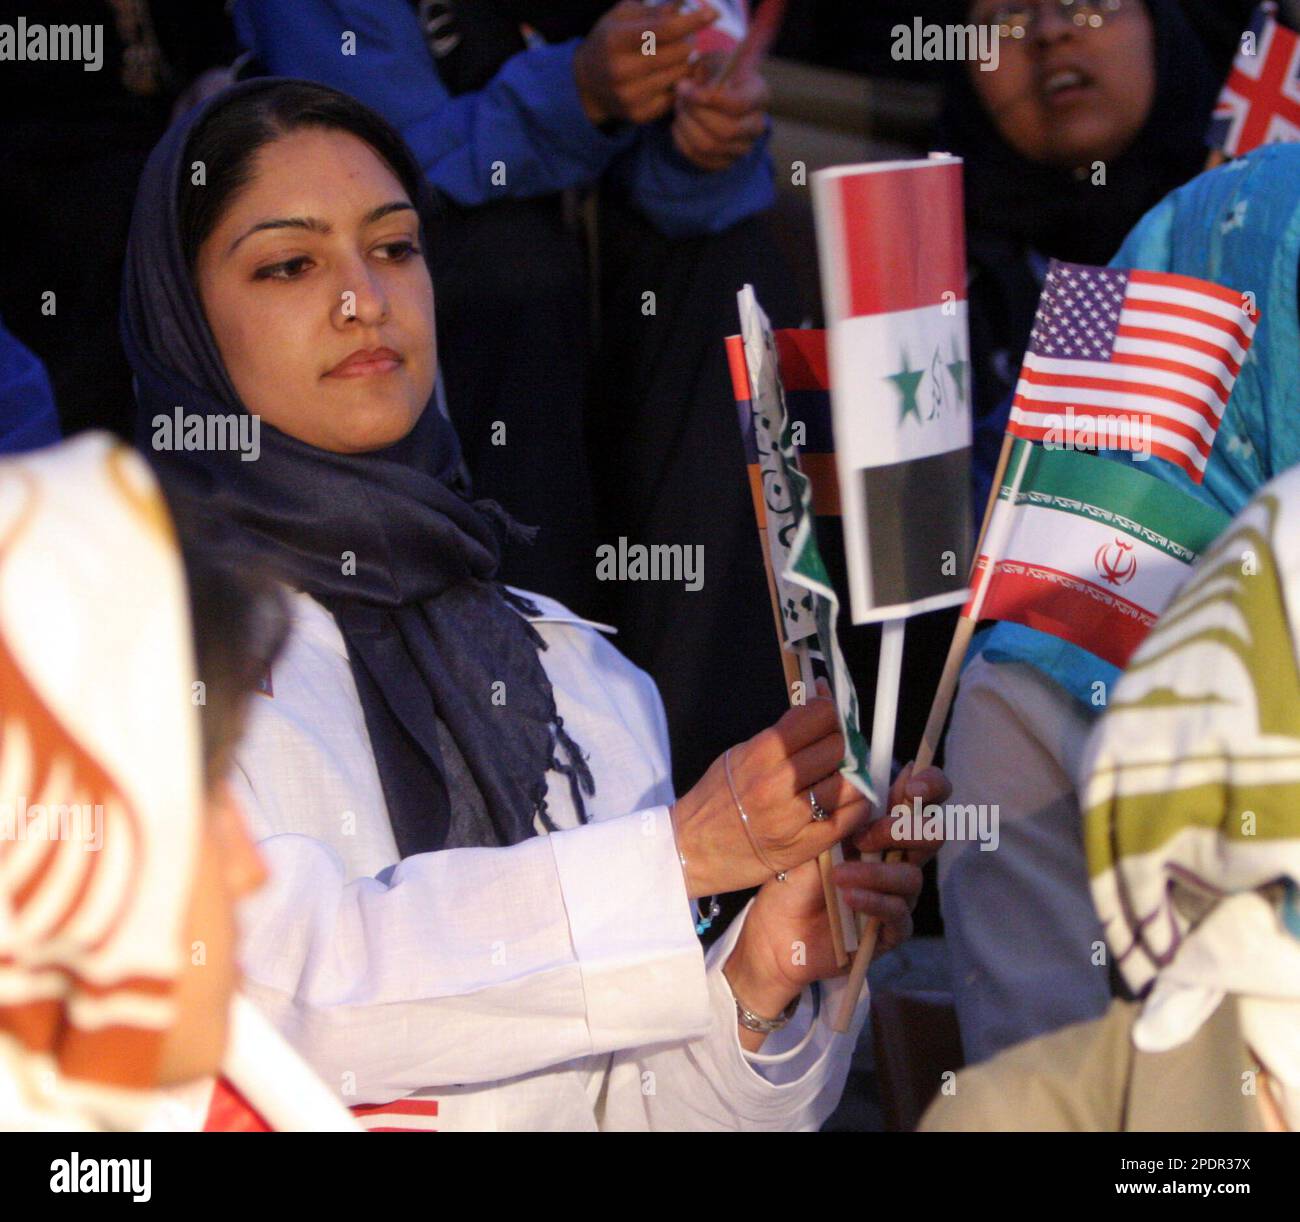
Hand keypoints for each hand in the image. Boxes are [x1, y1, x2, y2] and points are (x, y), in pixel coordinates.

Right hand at [573, 1, 717, 127]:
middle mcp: (621, 70)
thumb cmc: (612, 40)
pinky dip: (678, 84)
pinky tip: (668, 76)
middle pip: (677, 53)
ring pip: (680, 75)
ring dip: (685, 62)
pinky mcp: (639, 115)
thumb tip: (687, 5)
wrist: (588, 83)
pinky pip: (675, 96)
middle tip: (684, 38)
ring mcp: (630, 96)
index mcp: (616, 40)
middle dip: (688, 41)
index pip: (665, 29)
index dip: (692, 21)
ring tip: (675, 56)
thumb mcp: (625, 15)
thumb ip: (656, 9)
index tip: (714, 13)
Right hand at [670, 683, 871, 897]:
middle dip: (841, 744)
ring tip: (840, 777)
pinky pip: (850, 817)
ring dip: (851, 776)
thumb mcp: (739, 754)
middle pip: (838, 747)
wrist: (691, 849)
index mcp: (761, 753)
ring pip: (849, 782)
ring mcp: (794, 817)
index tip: (829, 719)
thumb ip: (780, 735)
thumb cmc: (715, 800)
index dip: (829, 714)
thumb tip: (817, 708)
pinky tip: (845, 801)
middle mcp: (778, 782)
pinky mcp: (806, 845)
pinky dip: (855, 805)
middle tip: (836, 749)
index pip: (818, 717)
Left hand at [671, 64, 769, 170]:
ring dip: (686, 125)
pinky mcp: (724, 162)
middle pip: (725, 131)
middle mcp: (756, 126)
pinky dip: (682, 140)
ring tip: (680, 108)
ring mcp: (742, 148)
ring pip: (707, 146)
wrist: (719, 95)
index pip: (738, 105)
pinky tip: (680, 123)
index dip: (709, 99)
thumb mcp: (713, 60)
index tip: (685, 88)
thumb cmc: (716, 73)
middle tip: (680, 97)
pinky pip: (697, 157)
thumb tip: (689, 84)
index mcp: (759, 95)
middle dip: (695, 113)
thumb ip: (703, 65)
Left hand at [722, 762, 950, 1046]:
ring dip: (875, 873)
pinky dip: (873, 902)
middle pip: (932, 834)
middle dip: (903, 831)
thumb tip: (861, 776)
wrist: (777, 929)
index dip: (931, 785)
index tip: (913, 786)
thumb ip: (843, 811)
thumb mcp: (815, 837)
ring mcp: (898, 894)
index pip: (924, 798)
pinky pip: (897, 913)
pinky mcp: (892, 930)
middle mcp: (898, 858)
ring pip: (911, 877)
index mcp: (882, 827)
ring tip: (838, 876)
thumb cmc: (795, 877)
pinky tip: (849, 899)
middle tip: (862, 838)